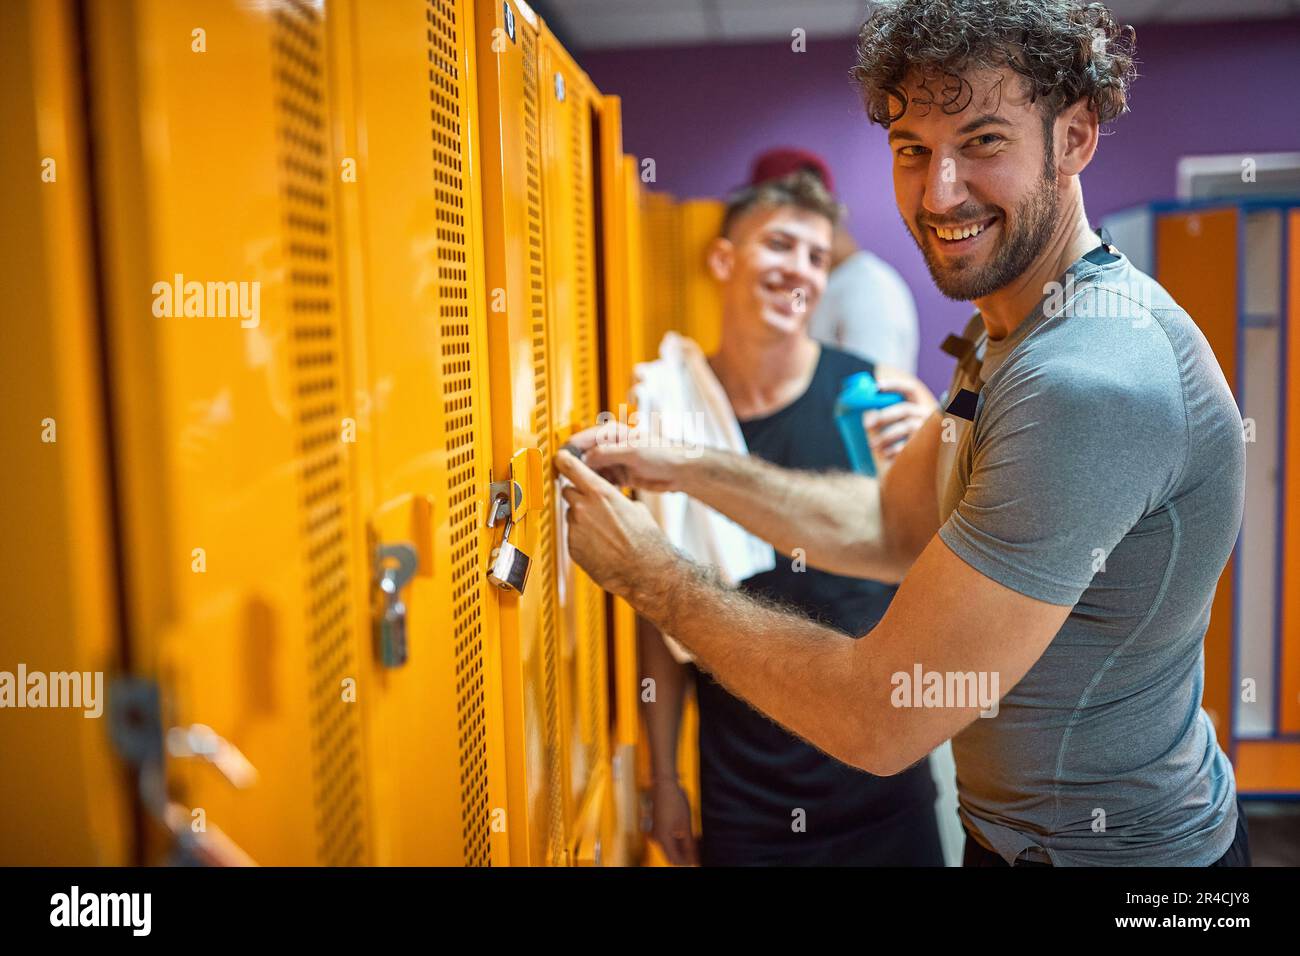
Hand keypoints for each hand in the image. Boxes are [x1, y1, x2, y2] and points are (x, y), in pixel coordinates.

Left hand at [555, 448, 681, 602]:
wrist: (645, 571)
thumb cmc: (646, 540)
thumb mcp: (635, 508)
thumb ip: (614, 498)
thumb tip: (610, 497)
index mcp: (600, 493)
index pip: (570, 468)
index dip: (564, 461)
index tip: (560, 458)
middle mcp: (583, 508)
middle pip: (568, 491)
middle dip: (578, 495)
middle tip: (593, 504)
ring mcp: (575, 529)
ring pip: (571, 515)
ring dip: (582, 518)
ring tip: (603, 530)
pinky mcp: (572, 547)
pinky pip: (573, 535)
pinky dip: (582, 538)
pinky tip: (600, 544)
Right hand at [562, 419, 696, 492]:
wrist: (681, 471)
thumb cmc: (664, 454)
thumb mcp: (633, 452)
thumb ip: (607, 454)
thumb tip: (585, 458)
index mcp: (611, 433)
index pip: (581, 440)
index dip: (568, 452)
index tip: (558, 465)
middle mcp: (609, 446)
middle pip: (582, 458)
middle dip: (575, 470)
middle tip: (567, 483)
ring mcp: (613, 462)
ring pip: (590, 472)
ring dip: (586, 481)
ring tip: (582, 491)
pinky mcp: (618, 476)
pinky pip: (601, 482)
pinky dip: (597, 488)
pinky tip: (597, 496)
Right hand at [649, 779, 698, 865]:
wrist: (664, 785)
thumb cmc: (675, 801)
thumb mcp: (685, 824)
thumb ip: (689, 843)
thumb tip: (694, 858)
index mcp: (663, 838)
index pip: (675, 859)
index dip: (687, 861)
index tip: (697, 859)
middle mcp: (656, 838)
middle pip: (671, 854)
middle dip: (685, 855)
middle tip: (698, 851)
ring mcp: (656, 832)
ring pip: (670, 847)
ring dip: (681, 848)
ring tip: (695, 843)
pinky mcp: (657, 827)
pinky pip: (667, 839)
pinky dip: (677, 840)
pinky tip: (687, 836)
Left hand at [865, 370, 938, 463]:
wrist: (921, 459)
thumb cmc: (902, 437)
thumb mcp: (897, 423)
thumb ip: (885, 417)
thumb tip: (865, 415)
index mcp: (917, 404)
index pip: (909, 389)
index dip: (894, 385)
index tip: (875, 387)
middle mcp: (924, 414)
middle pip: (904, 409)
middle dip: (883, 416)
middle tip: (866, 425)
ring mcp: (925, 430)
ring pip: (905, 427)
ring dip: (885, 436)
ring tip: (872, 445)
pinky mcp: (924, 446)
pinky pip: (909, 445)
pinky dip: (893, 450)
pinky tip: (884, 454)